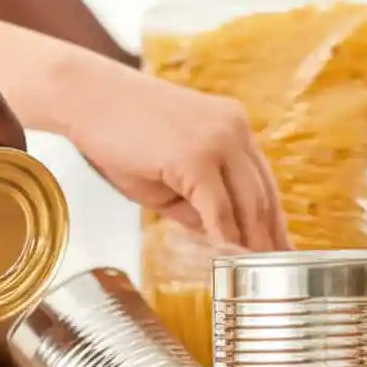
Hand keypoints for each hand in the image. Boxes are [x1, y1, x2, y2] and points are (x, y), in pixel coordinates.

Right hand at [63, 63, 289, 251]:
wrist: (86, 97)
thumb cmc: (119, 133)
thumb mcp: (170, 173)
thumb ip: (199, 201)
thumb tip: (221, 235)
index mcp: (233, 127)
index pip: (264, 181)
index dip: (274, 219)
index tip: (280, 247)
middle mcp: (235, 130)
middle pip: (264, 195)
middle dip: (270, 236)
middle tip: (274, 267)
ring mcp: (218, 141)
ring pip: (248, 203)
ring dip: (250, 240)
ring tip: (252, 269)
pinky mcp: (196, 158)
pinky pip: (218, 208)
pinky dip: (224, 234)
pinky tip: (225, 254)